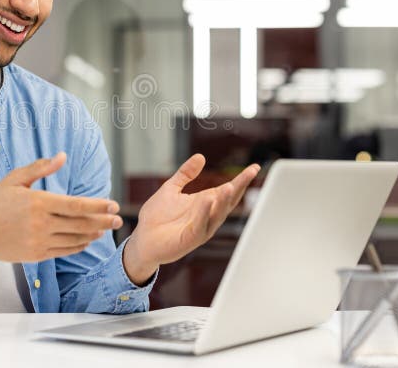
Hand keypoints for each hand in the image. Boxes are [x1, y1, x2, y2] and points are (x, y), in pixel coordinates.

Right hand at [0, 152, 122, 264]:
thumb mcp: (16, 179)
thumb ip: (41, 168)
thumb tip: (62, 156)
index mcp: (39, 202)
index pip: (76, 205)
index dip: (98, 206)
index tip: (113, 204)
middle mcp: (41, 223)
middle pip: (80, 224)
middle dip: (103, 221)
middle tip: (119, 219)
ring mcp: (39, 241)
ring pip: (74, 239)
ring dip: (93, 234)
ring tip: (105, 228)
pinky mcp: (36, 255)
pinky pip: (64, 251)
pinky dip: (79, 245)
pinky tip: (87, 239)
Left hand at [123, 154, 259, 283]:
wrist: (143, 239)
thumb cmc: (157, 217)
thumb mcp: (171, 188)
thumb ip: (185, 174)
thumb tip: (200, 157)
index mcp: (204, 203)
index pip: (227, 190)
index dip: (241, 180)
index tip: (254, 167)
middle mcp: (207, 216)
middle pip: (228, 201)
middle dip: (240, 188)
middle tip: (250, 173)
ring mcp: (200, 228)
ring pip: (218, 214)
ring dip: (225, 201)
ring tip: (230, 186)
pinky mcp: (190, 239)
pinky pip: (201, 225)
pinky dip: (205, 213)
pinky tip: (208, 200)